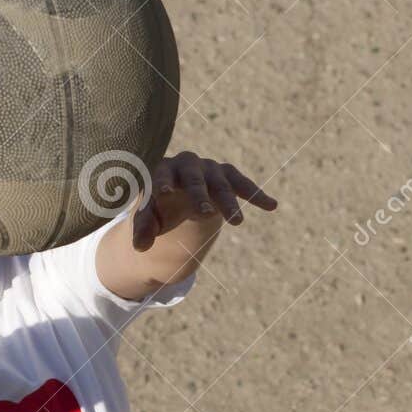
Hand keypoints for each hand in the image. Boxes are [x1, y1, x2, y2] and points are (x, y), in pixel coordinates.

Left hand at [132, 152, 277, 250]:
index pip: (161, 174)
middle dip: (199, 195)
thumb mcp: (148, 218)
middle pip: (194, 178)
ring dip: (229, 202)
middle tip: (206, 214)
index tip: (165, 193)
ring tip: (237, 223)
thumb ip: (143, 228)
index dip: (163, 182)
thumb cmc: (159, 206)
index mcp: (162, 169)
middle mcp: (187, 164)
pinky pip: (242, 184)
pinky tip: (272, 205)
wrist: (178, 194)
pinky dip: (256, 194)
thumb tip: (139, 247)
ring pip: (221, 183)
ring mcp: (209, 169)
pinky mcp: (226, 176)